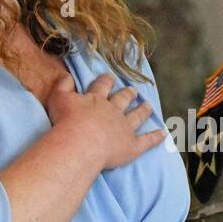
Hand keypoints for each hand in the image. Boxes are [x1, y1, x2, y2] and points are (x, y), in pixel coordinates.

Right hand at [45, 72, 164, 169]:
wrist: (81, 143)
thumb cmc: (67, 122)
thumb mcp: (58, 99)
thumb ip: (63, 86)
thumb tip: (67, 75)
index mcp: (97, 99)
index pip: (103, 86)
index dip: (107, 81)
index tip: (110, 77)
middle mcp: (114, 111)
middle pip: (123, 99)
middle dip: (128, 94)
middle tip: (133, 90)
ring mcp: (125, 128)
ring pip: (137, 116)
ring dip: (143, 110)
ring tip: (148, 106)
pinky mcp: (132, 145)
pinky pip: (147, 141)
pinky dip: (156, 137)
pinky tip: (164, 134)